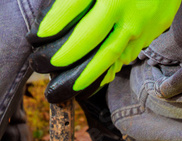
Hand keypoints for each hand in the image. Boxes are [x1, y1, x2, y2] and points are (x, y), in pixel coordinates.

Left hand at [27, 0, 181, 102]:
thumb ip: (75, 1)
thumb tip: (50, 26)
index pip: (70, 9)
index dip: (49, 27)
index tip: (34, 38)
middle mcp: (125, 9)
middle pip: (87, 40)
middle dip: (60, 58)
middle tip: (39, 66)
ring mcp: (140, 26)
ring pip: (105, 59)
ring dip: (80, 78)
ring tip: (58, 91)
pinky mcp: (148, 37)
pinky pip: (121, 60)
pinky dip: (100, 74)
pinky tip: (84, 85)